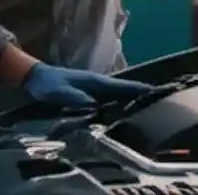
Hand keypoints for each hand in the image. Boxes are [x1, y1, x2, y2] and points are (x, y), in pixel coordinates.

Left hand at [21, 63, 152, 107]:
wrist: (35, 78)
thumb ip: (74, 98)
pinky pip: (110, 103)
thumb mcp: (59, 92)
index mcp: (97, 83)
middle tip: (162, 111)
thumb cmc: (48, 84)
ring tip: (149, 117)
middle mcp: (100, 86)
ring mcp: (95, 91)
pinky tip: (124, 119)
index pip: (125, 87)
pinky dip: (120, 108)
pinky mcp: (90, 98)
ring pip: (119, 98)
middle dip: (143, 98)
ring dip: (132, 105)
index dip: (142, 90)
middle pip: (126, 93)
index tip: (161, 94)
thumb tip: (93, 106)